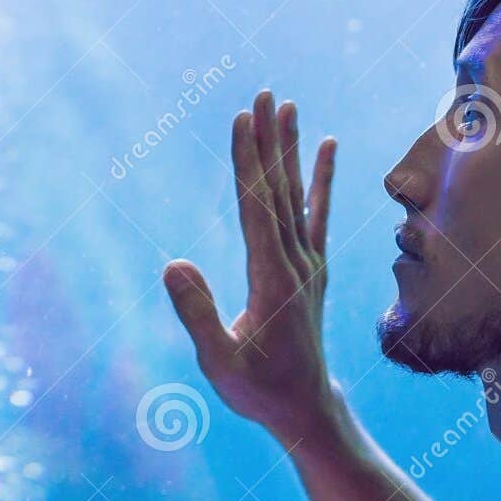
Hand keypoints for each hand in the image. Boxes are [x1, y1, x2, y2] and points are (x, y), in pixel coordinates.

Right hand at [163, 90, 337, 447]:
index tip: (243, 120)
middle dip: (270, 140)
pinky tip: (327, 147)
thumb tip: (173, 265)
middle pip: (280, 189)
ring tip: (288, 107)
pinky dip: (322, 179)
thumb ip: (198, 313)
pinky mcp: (312, 268)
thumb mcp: (219, 361)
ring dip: (291, 149)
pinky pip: (318, 215)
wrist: (305, 407)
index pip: (258, 207)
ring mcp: (308, 263)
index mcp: (272, 278)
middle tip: (265, 93)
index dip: (249, 162)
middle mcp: (296, 263)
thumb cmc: (257, 389)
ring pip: (298, 195)